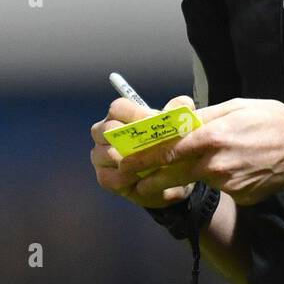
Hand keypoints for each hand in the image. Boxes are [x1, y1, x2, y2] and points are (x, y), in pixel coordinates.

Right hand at [90, 94, 195, 209]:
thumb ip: (178, 114)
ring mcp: (100, 156)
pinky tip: (142, 177)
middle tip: (151, 143)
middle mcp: (104, 134)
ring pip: (107, 154)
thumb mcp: (176, 129)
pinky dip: (128, 178)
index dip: (134, 113)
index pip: (118, 108)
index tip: (153, 120)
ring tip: (149, 162)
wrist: (169, 179)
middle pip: (106, 129)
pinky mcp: (104, 178)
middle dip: (130, 136)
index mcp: (120, 117)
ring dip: (129, 159)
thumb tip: (182, 104)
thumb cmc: (167, 148)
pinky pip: (111, 178)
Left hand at [114, 97, 283, 206]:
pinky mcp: (241, 196)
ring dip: (190, 176)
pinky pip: (222, 188)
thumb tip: (177, 123)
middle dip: (151, 179)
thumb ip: (203, 118)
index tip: (124, 160)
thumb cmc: (272, 120)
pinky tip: (239, 167)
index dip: (142, 157)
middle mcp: (216, 164)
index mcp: (212, 137)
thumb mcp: (235, 107)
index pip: (166, 150)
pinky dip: (221, 180)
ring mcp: (229, 184)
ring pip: (199, 180)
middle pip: (173, 175)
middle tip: (136, 180)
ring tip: (199, 167)